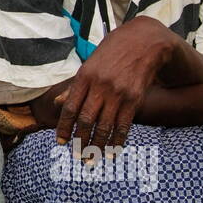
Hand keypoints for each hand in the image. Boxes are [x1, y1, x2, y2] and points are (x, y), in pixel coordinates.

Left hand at [55, 16, 177, 150]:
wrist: (144, 41)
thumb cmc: (112, 53)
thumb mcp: (90, 64)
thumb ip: (75, 86)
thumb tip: (58, 103)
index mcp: (85, 76)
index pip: (70, 107)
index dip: (64, 127)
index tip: (60, 142)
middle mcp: (100, 85)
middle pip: (86, 120)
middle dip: (80, 142)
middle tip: (76, 157)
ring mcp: (118, 93)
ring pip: (105, 127)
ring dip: (97, 147)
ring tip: (91, 160)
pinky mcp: (135, 99)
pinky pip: (124, 126)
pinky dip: (117, 142)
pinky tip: (112, 153)